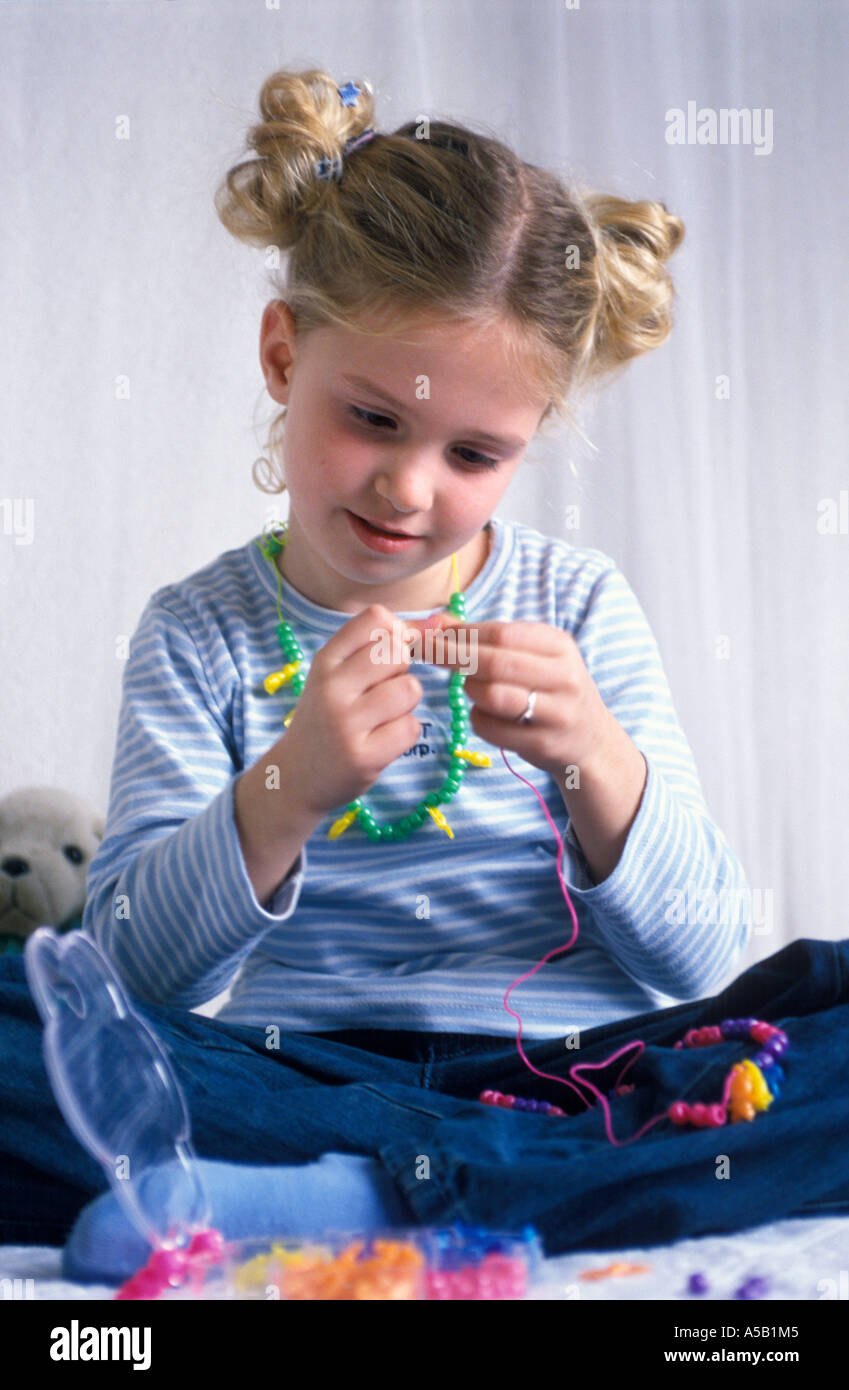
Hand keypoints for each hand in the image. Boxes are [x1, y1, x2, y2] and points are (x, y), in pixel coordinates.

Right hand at [276, 604, 422, 817]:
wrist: (296, 776)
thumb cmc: (326, 718)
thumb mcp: (334, 676)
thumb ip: (375, 647)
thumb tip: (436, 624)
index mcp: (325, 661)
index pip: (374, 619)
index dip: (399, 631)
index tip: (395, 652)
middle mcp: (331, 688)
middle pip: (397, 652)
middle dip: (402, 670)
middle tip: (383, 692)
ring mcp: (346, 723)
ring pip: (409, 689)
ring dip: (406, 703)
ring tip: (383, 717)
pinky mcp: (363, 756)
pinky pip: (411, 727)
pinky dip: (405, 732)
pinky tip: (382, 740)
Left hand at [405, 612, 614, 780]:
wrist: (589, 740)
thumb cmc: (550, 690)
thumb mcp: (530, 657)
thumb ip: (485, 638)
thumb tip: (434, 622)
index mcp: (559, 646)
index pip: (502, 633)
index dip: (461, 633)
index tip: (428, 634)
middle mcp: (563, 676)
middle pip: (495, 662)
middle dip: (452, 656)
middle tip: (424, 653)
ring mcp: (556, 712)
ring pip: (492, 696)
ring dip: (471, 691)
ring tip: (474, 689)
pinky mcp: (543, 743)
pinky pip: (492, 729)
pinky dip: (479, 720)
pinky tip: (486, 715)